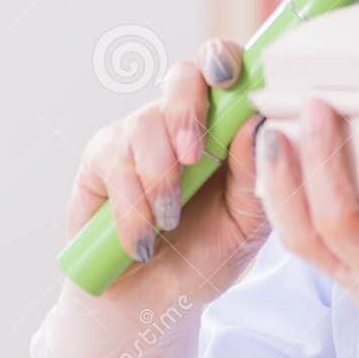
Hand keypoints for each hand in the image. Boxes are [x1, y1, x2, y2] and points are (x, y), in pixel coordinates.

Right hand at [68, 38, 268, 315]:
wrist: (155, 297)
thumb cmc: (209, 252)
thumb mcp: (247, 222)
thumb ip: (255, 175)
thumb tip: (258, 122)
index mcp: (226, 124)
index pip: (226, 68)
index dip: (224, 60)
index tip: (228, 78)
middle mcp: (181, 119)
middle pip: (181, 77)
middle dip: (188, 114)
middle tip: (196, 159)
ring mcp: (138, 133)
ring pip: (147, 123)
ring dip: (161, 177)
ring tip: (170, 222)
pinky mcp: (100, 157)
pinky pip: (116, 163)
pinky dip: (133, 207)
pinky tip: (144, 239)